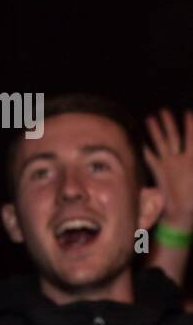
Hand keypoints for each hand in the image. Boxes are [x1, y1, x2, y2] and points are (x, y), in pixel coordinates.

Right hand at [144, 108, 192, 228]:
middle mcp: (179, 159)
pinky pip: (149, 158)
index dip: (190, 126)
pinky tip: (138, 140)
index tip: (187, 112)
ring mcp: (168, 165)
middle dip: (169, 124)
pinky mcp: (159, 172)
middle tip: (163, 111)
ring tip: (150, 118)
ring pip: (161, 144)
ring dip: (156, 132)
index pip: (191, 139)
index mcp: (192, 160)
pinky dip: (144, 149)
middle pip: (173, 137)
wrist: (180, 213)